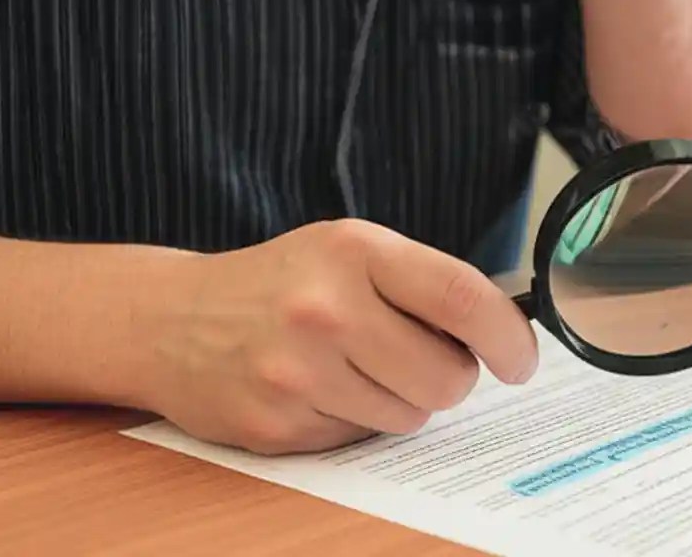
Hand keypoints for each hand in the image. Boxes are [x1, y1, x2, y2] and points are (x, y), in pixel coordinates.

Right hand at [136, 219, 537, 454]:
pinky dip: (354, 420)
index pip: (461, 297)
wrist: (170, 320)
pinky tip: (318, 388)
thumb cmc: (282, 282)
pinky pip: (360, 439)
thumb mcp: (349, 251)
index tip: (521, 360)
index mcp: (355, 252)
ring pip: (410, 416)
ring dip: (402, 400)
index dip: (508, 337)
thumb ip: (421, 283)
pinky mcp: (276, 425)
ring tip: (356, 366)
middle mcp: (325, 309)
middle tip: (420, 358)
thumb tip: (503, 331)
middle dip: (450, 376)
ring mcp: (296, 372)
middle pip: (447, 377)